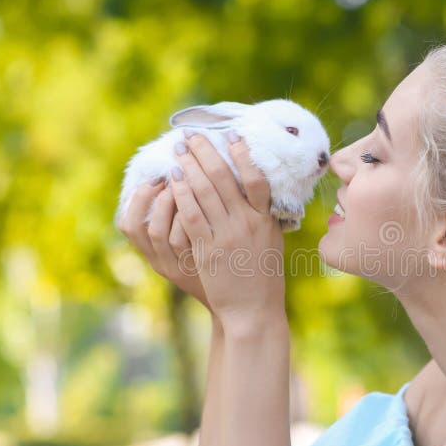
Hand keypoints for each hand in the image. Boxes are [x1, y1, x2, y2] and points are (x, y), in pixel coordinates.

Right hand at [118, 179, 213, 313]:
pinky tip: (202, 199)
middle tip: (167, 174)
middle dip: (148, 196)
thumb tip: (180, 180)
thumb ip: (182, 222)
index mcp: (155, 256)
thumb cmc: (217, 268)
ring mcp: (179, 266)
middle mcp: (161, 262)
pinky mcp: (201, 265)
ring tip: (182, 181)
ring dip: (166, 204)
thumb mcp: (193, 248)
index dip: (135, 200)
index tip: (151, 178)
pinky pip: (185, 239)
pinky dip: (189, 217)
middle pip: (138, 227)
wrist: (242, 303)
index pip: (127, 225)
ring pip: (159, 233)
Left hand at [169, 132, 284, 325]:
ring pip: (205, 192)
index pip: (256, 178)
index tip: (231, 135)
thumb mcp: (271, 241)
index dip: (243, 153)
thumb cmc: (264, 277)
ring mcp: (226, 235)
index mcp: (265, 220)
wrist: (253, 310)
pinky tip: (173, 180)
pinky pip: (192, 215)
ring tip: (179, 151)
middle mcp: (247, 223)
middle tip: (191, 135)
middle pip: (224, 178)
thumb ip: (264, 217)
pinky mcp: (207, 249)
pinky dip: (181, 194)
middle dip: (205, 152)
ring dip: (189, 167)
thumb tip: (257, 191)